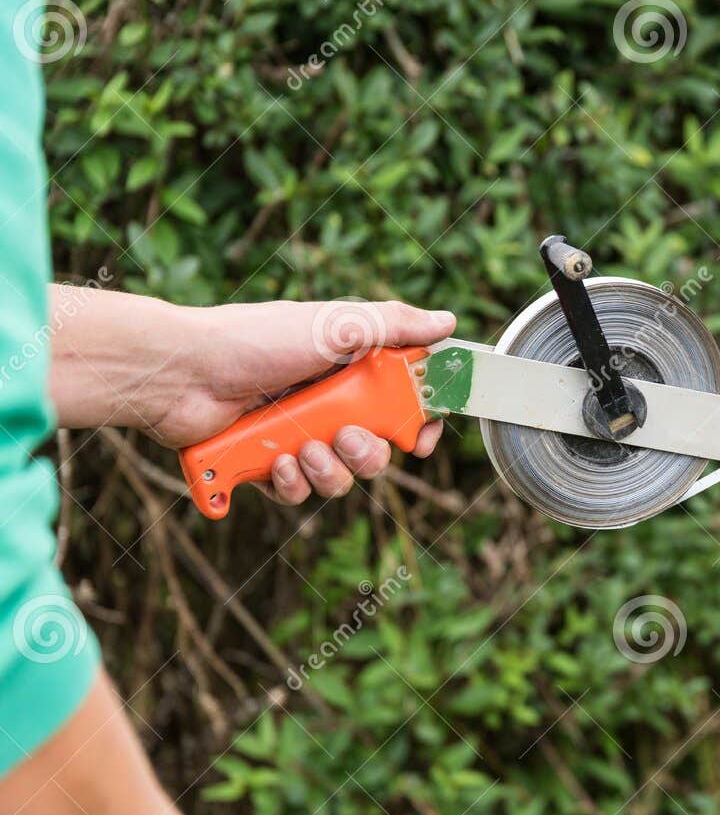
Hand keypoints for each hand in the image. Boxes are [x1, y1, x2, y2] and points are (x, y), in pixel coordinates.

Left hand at [150, 299, 455, 504]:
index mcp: (349, 370)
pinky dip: (292, 483)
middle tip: (349, 439)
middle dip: (370, 454)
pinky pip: (298, 492)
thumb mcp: (332, 324)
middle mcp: (326, 404)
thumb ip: (393, 324)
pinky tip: (276, 463)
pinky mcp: (265, 464)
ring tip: (304, 451)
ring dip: (330, 472)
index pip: (403, 403)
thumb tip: (446, 322)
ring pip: (340, 478)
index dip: (418, 426)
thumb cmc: (251, 339)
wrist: (178, 373)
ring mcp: (296, 435)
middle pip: (377, 449)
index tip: (419, 440)